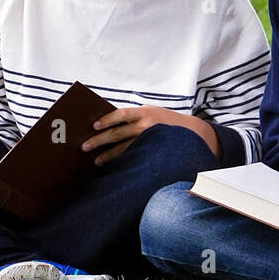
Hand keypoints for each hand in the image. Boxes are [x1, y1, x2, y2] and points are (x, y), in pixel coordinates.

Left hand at [81, 106, 219, 164]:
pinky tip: (112, 166)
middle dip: (99, 140)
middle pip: (118, 134)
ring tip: (95, 161)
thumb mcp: (152, 113)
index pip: (121, 114)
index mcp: (145, 112)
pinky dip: (121, 161)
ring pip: (124, 149)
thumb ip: (134, 118)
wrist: (194, 133)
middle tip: (84, 147)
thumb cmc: (165, 122)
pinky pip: (133, 157)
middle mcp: (147, 126)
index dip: (107, 119)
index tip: (94, 125)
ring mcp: (150, 141)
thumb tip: (107, 125)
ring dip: (108, 155)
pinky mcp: (153, 153)